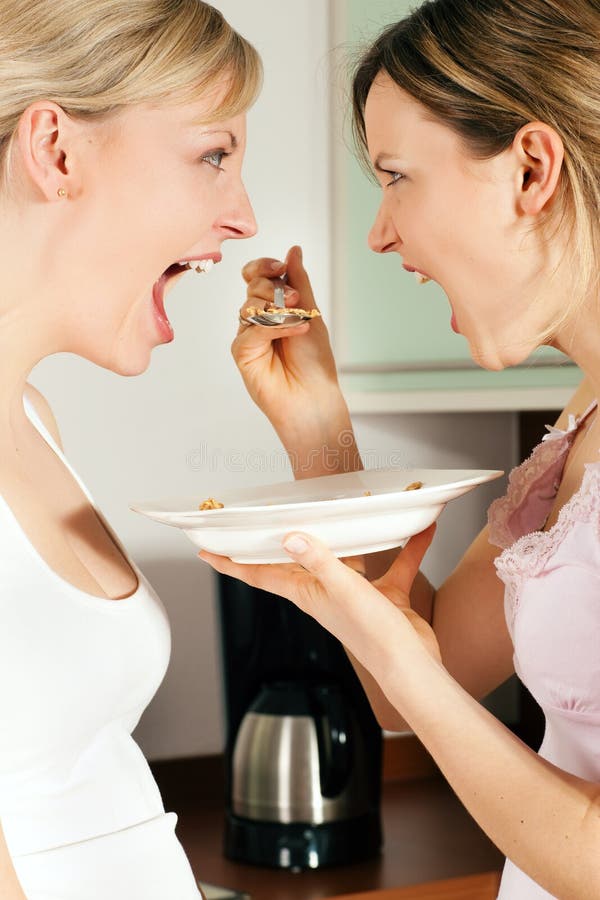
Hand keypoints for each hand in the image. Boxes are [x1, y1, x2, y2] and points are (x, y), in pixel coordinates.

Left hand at [199, 524, 439, 674]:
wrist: (413, 667)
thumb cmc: (375, 636)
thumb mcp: (344, 590)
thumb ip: (319, 561)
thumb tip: (290, 536)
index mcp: (307, 593)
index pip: (259, 575)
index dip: (231, 564)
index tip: (207, 550)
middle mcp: (325, 592)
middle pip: (294, 562)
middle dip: (278, 543)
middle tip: (264, 516)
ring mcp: (354, 595)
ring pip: (346, 557)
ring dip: (346, 536)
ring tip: (342, 508)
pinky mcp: (384, 597)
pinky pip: (393, 565)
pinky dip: (406, 549)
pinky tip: (422, 529)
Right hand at [234, 246, 352, 453]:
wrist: (314, 396)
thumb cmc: (315, 361)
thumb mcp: (311, 313)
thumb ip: (299, 281)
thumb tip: (293, 250)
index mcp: (274, 306)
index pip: (257, 274)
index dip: (265, 266)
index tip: (281, 267)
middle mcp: (258, 319)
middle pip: (251, 286)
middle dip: (273, 288)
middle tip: (295, 301)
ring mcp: (248, 335)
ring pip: (250, 306)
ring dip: (277, 309)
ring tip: (299, 320)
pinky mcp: (242, 352)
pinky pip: (252, 330)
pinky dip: (276, 329)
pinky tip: (295, 333)